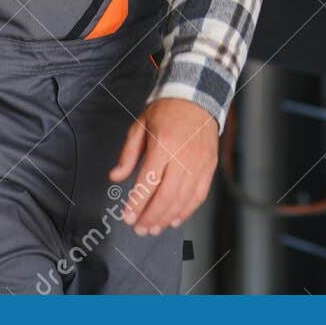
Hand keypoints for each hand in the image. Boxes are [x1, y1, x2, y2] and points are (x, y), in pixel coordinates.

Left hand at [108, 97, 217, 235]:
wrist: (197, 97)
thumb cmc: (166, 111)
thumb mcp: (140, 126)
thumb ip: (128, 154)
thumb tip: (116, 177)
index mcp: (164, 144)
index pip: (149, 182)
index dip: (137, 203)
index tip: (127, 216)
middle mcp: (184, 156)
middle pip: (167, 196)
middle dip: (151, 216)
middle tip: (139, 228)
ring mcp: (199, 163)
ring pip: (183, 200)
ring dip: (166, 218)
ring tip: (154, 228)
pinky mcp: (210, 166)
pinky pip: (199, 195)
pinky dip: (186, 211)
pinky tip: (174, 219)